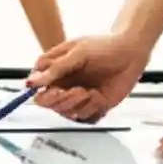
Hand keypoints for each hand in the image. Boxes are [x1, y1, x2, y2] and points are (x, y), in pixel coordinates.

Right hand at [26, 34, 148, 122]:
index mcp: (55, 69)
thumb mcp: (77, 53)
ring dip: (76, 103)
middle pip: (47, 102)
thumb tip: (31, 82)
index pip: (36, 85)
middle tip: (72, 91)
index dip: (40, 91)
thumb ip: (55, 69)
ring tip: (87, 91)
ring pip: (65, 112)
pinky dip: (91, 108)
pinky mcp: (93, 106)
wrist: (131, 53)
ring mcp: (78, 96)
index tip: (53, 89)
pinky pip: (84, 116)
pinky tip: (98, 96)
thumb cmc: (104, 47)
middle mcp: (64, 84)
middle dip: (59, 100)